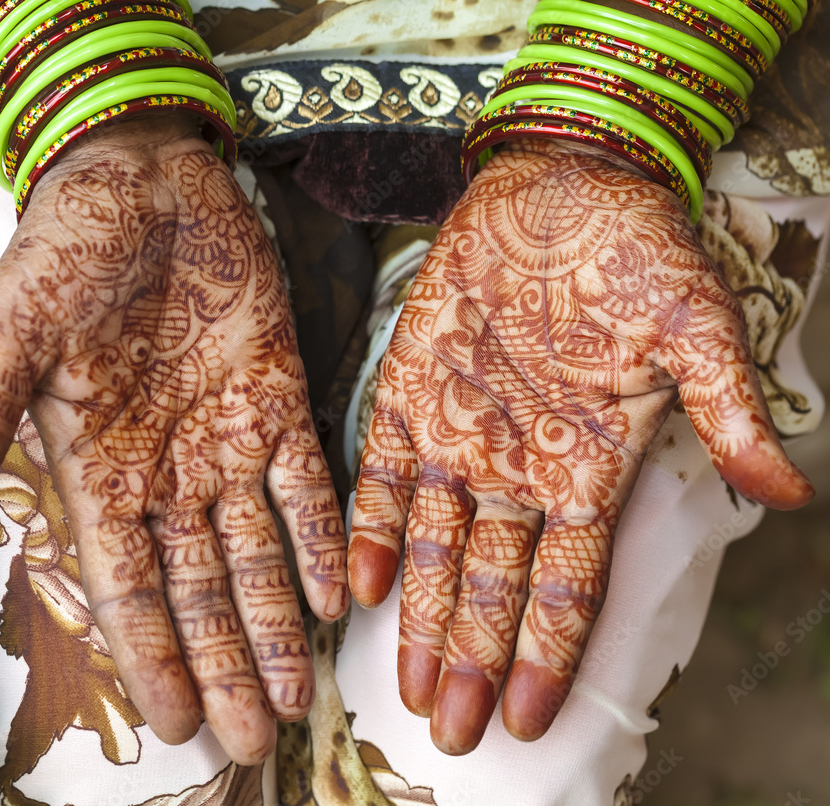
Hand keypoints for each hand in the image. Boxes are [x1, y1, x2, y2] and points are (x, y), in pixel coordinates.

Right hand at [0, 113, 348, 764]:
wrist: (145, 183)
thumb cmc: (68, 249)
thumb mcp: (10, 329)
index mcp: (99, 470)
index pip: (125, 586)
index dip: (149, 656)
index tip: (173, 725)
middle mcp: (168, 473)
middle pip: (199, 592)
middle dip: (225, 665)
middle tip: (253, 742)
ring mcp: (228, 443)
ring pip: (257, 555)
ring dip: (276, 625)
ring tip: (297, 698)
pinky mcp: (279, 401)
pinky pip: (305, 485)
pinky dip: (319, 539)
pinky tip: (332, 597)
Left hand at [347, 140, 812, 753]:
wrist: (560, 186)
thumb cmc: (635, 253)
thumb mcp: (696, 328)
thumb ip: (728, 411)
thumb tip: (791, 489)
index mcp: (586, 467)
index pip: (566, 584)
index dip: (546, 654)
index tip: (528, 720)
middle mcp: (518, 467)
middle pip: (492, 586)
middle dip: (473, 659)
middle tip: (453, 735)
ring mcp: (459, 434)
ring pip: (435, 546)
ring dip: (421, 616)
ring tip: (407, 687)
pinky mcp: (409, 392)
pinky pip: (384, 473)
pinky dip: (374, 526)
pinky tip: (362, 583)